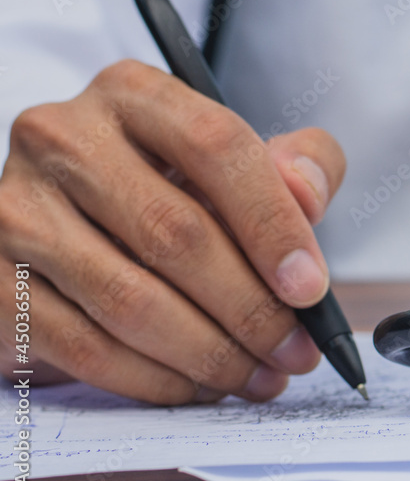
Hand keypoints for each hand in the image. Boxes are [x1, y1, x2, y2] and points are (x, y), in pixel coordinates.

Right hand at [0, 60, 344, 403]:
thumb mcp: (241, 164)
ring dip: (210, 354)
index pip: (216, 146)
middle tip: (295, 350)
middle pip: (174, 232)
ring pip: (130, 300)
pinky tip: (200, 385)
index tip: (310, 286)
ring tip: (258, 375)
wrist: (73, 224)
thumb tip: (307, 195)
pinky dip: (156, 379)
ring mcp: (18, 209)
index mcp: (136, 95)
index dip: (272, 222)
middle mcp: (65, 139)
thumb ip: (296, 167)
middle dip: (251, 307)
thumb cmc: (173, 190)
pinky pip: (85, 347)